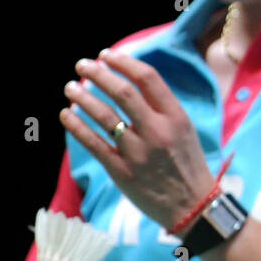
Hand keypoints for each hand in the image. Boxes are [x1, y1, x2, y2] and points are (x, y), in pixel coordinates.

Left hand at [60, 49, 215, 229]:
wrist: (193, 206)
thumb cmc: (188, 165)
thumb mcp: (185, 130)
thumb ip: (162, 109)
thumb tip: (130, 85)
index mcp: (176, 117)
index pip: (148, 78)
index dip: (124, 62)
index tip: (107, 54)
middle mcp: (157, 131)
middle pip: (123, 92)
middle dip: (99, 74)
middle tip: (83, 65)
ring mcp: (138, 152)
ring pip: (105, 116)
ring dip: (83, 97)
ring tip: (70, 87)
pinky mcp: (122, 172)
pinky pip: (94, 144)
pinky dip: (77, 126)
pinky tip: (66, 114)